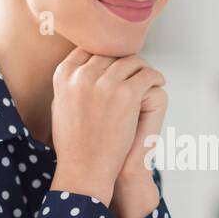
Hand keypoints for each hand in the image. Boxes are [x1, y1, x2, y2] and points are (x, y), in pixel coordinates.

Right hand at [47, 49, 164, 206]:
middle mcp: (83, 74)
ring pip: (131, 61)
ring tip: (149, 77)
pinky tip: (158, 83)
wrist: (84, 168)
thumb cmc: (73, 142)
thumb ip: (71, 82)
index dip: (105, 54)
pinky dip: (155, 77)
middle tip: (135, 70)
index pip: (89, 49)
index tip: (115, 62)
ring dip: (141, 68)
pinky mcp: (127, 93)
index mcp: (64, 74)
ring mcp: (106, 82)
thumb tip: (83, 63)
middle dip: (123, 61)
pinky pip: (147, 74)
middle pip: (111, 53)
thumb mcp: (61, 104)